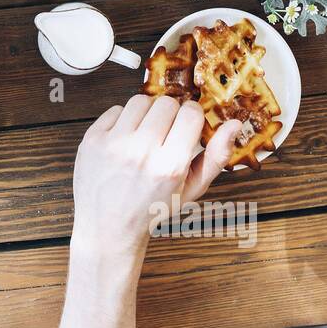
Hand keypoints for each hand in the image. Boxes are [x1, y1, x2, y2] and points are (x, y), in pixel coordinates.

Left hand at [71, 95, 241, 257]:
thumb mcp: (192, 190)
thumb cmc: (151, 209)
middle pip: (166, 103)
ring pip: (140, 100)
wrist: (108, 227)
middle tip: (166, 133)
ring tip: (146, 134)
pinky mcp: (92, 139)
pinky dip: (124, 119)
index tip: (188, 126)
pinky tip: (126, 139)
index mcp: (169, 166)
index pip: (190, 113)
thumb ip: (216, 157)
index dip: (193, 117)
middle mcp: (140, 152)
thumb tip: (234, 124)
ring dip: (147, 112)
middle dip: (171, 114)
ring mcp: (113, 144)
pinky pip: (115, 109)